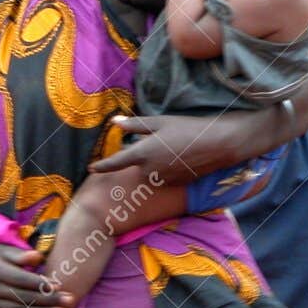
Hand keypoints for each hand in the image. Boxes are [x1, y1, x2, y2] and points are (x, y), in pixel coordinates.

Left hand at [90, 113, 250, 185]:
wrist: (217, 145)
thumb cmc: (187, 128)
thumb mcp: (160, 122)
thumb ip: (135, 125)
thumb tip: (114, 123)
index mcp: (142, 153)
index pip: (116, 162)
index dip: (102, 166)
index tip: (90, 168)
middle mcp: (150, 170)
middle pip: (135, 166)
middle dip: (139, 156)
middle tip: (156, 142)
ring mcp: (163, 180)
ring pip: (149, 173)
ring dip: (152, 164)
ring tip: (170, 148)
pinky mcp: (175, 184)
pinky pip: (162, 178)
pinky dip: (164, 169)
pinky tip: (178, 157)